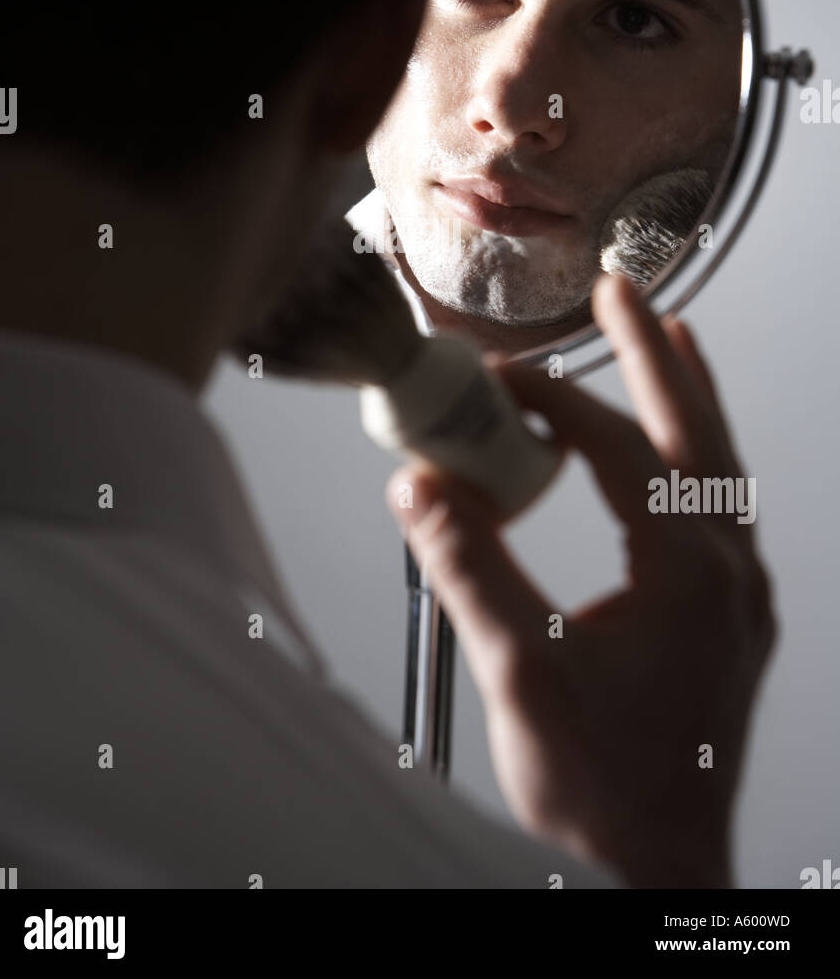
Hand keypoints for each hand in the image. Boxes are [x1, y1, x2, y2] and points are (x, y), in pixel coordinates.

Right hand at [385, 272, 775, 887]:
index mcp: (687, 568)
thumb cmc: (602, 787)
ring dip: (686, 397)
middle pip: (692, 430)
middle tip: (623, 290)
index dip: (548, 405)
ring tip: (668, 337)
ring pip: (718, 464)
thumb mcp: (521, 674)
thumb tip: (420, 485)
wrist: (658, 870)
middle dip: (653, 353)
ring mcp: (740, 594)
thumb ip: (469, 569)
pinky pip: (721, 507)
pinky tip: (674, 451)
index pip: (612, 450)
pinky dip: (695, 456)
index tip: (493, 382)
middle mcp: (729, 569)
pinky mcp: (732, 618)